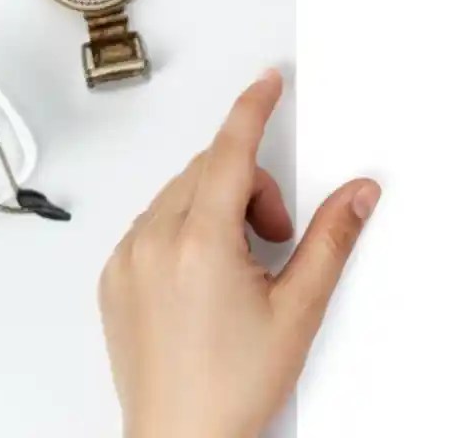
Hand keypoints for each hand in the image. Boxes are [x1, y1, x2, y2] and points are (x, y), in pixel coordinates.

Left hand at [98, 70, 380, 437]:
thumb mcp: (299, 310)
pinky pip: (153, 225)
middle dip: (250, 188)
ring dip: (217, 208)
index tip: (266, 83)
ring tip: (241, 269)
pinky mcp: (113, 280)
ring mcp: (127, 262)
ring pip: (179, 196)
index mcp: (200, 244)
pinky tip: (207, 279)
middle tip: (275, 241)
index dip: (253, 110)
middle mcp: (153, 244)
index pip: (230, 151)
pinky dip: (185, 230)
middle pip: (208, 171)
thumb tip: (358, 194)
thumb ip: (331, 240)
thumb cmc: (231, 388)